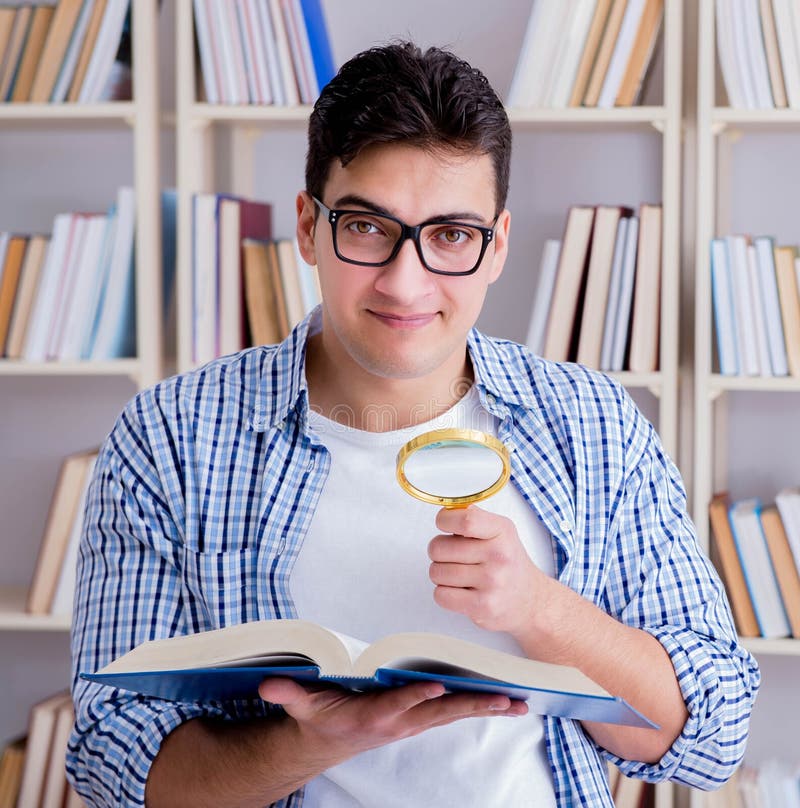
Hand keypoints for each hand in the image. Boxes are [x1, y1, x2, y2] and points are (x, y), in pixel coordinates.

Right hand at [258, 678, 526, 767]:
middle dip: (472, 706)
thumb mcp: (301, 706)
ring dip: (486, 707)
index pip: (395, 705)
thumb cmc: (320, 716)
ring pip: (454, 713)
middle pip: (439, 712)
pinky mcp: (420, 717)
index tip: (435, 688)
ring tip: (518, 703)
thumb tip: (268, 684)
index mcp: (371, 715)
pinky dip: (481, 705)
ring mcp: (412, 721)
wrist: (329, 740)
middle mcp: (399, 720)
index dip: (413, 697)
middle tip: (505, 700)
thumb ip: (289, 694)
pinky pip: (455, 710)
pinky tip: (506, 702)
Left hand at [429, 505, 547, 641]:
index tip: (444, 524)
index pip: (464, 520)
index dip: (444, 521)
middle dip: (438, 552)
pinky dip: (444, 594)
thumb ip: (474, 518)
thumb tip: (447, 510)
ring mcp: (492, 582)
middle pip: (439, 548)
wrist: (531, 600)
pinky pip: (440, 596)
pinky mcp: (483, 606)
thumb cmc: (508, 563)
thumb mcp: (500, 532)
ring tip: (459, 575)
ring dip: (441, 574)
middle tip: (453, 556)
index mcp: (502, 531)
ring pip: (436, 572)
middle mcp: (499, 556)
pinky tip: (461, 591)